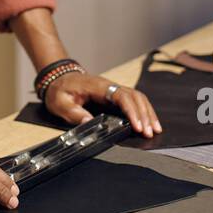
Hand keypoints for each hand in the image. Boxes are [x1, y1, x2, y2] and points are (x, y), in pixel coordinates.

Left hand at [43, 72, 162, 138]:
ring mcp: (113, 90)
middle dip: (144, 114)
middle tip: (149, 133)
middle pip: (134, 96)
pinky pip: (133, 101)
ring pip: (137, 98)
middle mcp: (109, 86)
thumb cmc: (59, 91)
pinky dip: (143, 111)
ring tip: (154, 129)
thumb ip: (74, 113)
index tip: (137, 126)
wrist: (58, 79)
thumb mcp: (60, 103)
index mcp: (97, 86)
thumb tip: (89, 123)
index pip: (121, 96)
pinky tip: (149, 122)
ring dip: (147, 113)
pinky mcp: (114, 96)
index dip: (131, 111)